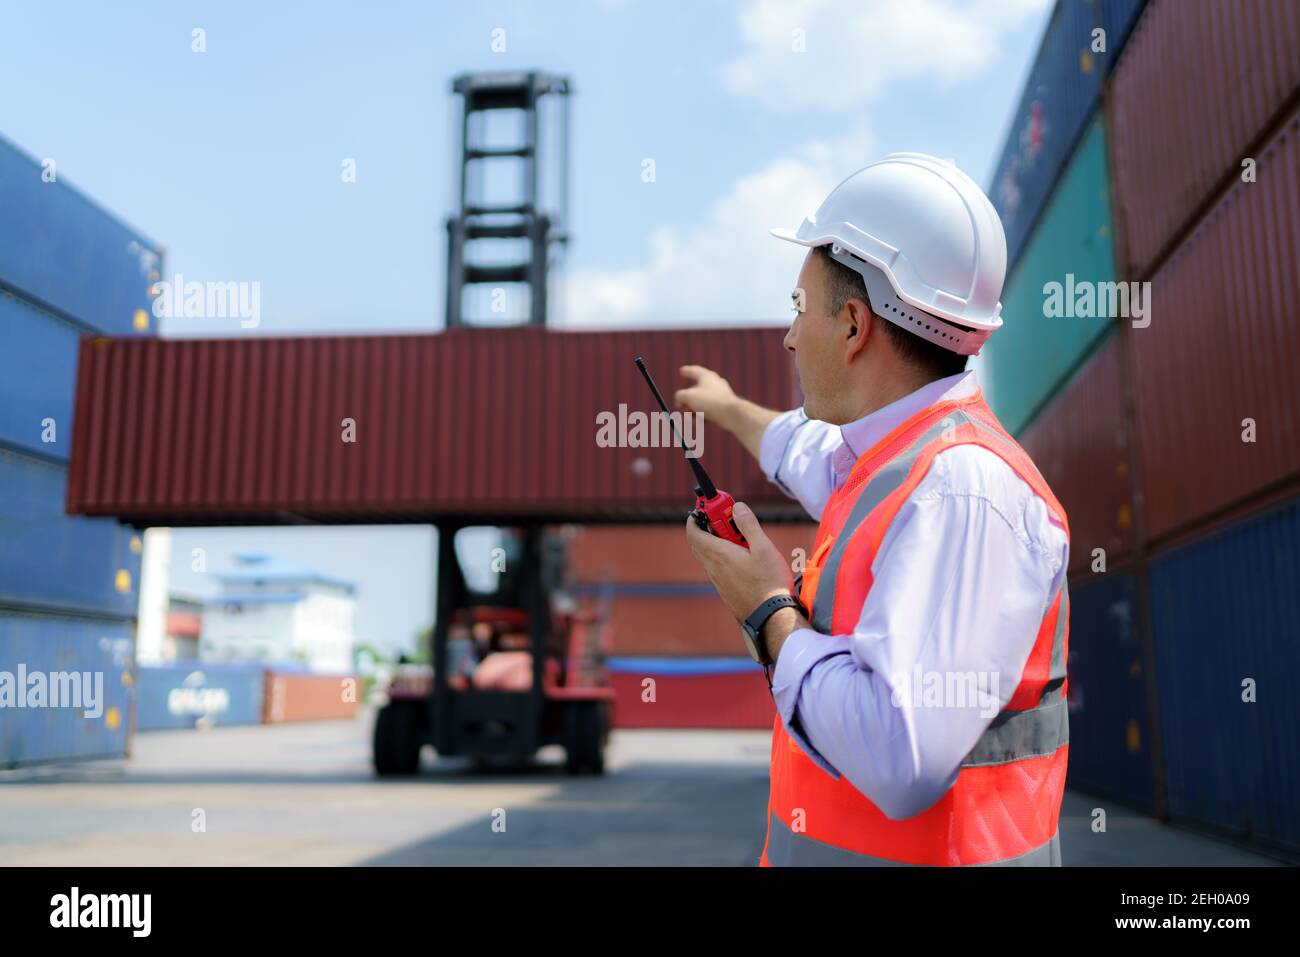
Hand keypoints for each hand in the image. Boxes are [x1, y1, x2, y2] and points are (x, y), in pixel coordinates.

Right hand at [675, 365, 737, 429]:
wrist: (731, 414)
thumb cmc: (710, 401)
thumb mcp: (688, 396)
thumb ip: (680, 395)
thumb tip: (680, 400)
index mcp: (706, 376)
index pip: (695, 371)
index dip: (687, 371)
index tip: (681, 371)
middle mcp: (714, 383)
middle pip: (696, 390)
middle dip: (687, 400)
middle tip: (680, 406)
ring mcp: (720, 395)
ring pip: (702, 402)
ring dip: (693, 411)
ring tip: (689, 418)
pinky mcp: (723, 407)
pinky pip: (709, 410)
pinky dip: (702, 415)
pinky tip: (699, 422)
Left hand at [686, 501, 792, 622]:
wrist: (771, 617)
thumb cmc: (769, 583)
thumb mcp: (763, 548)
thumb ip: (748, 525)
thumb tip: (737, 508)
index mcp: (719, 554)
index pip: (694, 532)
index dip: (696, 516)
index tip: (708, 507)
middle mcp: (713, 567)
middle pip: (698, 542)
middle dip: (708, 525)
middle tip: (726, 517)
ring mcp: (718, 580)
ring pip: (708, 555)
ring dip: (717, 540)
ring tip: (740, 536)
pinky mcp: (724, 589)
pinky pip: (716, 566)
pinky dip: (722, 555)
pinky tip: (744, 556)